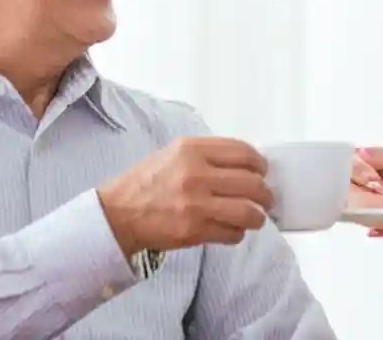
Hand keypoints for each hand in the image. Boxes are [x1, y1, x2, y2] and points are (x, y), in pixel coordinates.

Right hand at [97, 137, 273, 257]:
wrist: (117, 214)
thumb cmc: (146, 183)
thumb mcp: (173, 154)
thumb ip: (208, 155)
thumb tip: (247, 165)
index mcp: (192, 149)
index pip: (244, 153)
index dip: (260, 165)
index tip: (262, 172)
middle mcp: (196, 173)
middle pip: (253, 183)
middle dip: (265, 194)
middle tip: (264, 199)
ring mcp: (196, 204)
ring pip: (249, 211)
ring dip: (257, 217)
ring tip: (254, 217)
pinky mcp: (194, 230)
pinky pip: (232, 233)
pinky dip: (238, 233)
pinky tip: (231, 229)